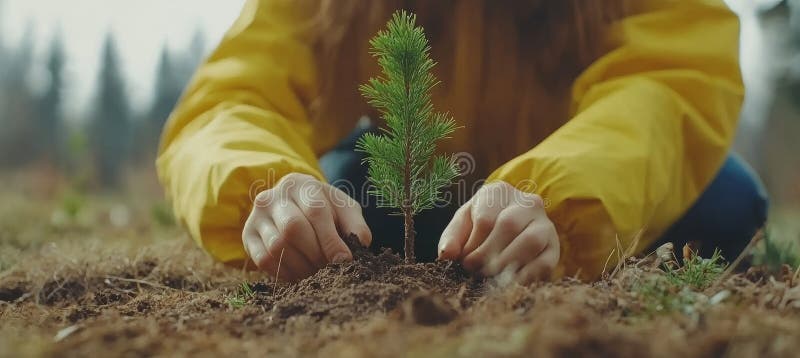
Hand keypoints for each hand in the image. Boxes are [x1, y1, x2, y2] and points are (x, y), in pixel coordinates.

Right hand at [242, 173, 371, 280]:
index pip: (314, 211)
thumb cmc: (324, 208)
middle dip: (315, 254)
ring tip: (317, 273)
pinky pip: (264, 260)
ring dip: (301, 267)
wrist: (292, 205)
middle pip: (292, 229)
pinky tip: (300, 275)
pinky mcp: (248, 236)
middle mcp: (273, 196)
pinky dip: (285, 273)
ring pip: (276, 247)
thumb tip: (361, 245)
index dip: (330, 239)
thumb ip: (355, 224)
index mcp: (300, 184)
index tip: (344, 260)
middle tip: (330, 269)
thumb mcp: (343, 208)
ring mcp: (256, 216)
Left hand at [438, 181, 558, 283]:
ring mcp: (545, 223)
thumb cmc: (482, 224)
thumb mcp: (464, 223)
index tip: (463, 259)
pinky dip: (524, 276)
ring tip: (489, 276)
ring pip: (530, 241)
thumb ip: (452, 236)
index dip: (472, 243)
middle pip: (509, 225)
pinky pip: (544, 262)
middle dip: (487, 254)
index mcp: (500, 191)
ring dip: (506, 264)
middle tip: (474, 270)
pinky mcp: (554, 247)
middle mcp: (527, 202)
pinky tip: (507, 283)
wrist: (514, 229)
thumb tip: (447, 255)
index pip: (486, 217)